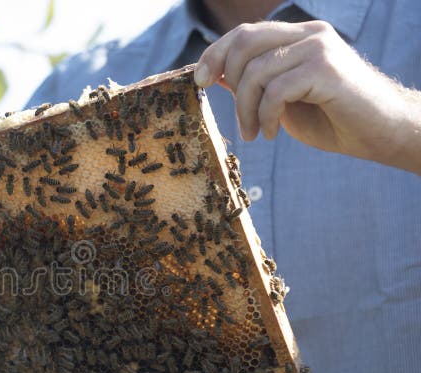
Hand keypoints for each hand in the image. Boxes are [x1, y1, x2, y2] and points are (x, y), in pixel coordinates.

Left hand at [194, 20, 420, 172]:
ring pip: (255, 71)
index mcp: (298, 36)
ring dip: (245, 110)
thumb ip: (255, 83)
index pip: (244, 32)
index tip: (199, 81)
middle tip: (236, 118)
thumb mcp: (282, 100)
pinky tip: (270, 133)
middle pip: (244, 42)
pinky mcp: (325, 69)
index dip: (215, 54)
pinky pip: (275, 90)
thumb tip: (217, 75)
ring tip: (254, 133)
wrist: (380, 133)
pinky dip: (264, 116)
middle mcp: (309, 34)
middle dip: (227, 81)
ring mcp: (318, 48)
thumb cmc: (333, 119)